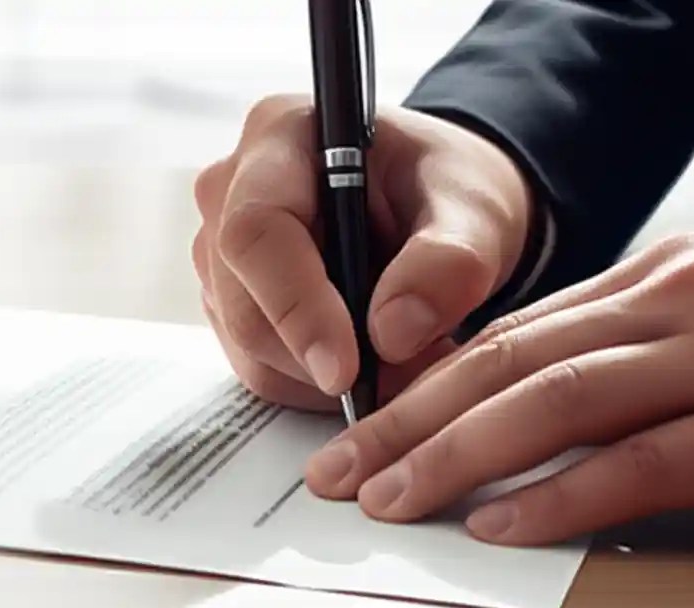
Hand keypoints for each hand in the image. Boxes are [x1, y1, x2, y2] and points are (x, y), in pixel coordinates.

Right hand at [192, 94, 532, 409]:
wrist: (435, 205)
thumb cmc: (446, 189)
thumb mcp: (476, 211)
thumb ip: (449, 262)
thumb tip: (392, 334)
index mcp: (279, 137)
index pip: (256, 231)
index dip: (294, 305)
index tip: (346, 368)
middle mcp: (229, 190)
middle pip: (242, 300)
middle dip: (320, 355)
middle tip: (405, 375)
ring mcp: (217, 249)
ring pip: (247, 344)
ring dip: (322, 376)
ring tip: (400, 364)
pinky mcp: (227, 300)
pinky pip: (256, 364)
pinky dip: (313, 383)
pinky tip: (366, 362)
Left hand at [304, 235, 693, 545]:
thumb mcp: (691, 338)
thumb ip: (611, 362)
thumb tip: (504, 415)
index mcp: (653, 283)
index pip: (512, 334)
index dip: (422, 387)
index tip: (361, 431)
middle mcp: (674, 299)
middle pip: (509, 361)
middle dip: (406, 420)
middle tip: (336, 470)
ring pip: (552, 399)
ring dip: (453, 454)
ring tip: (384, 499)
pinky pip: (638, 462)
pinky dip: (559, 496)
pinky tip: (493, 524)